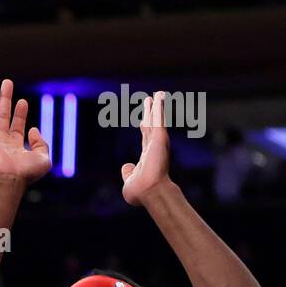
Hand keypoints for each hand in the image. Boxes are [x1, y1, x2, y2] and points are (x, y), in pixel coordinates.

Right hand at [0, 79, 50, 181]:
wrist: (8, 177)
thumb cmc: (26, 172)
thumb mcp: (43, 157)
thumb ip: (41, 143)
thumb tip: (33, 129)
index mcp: (14, 146)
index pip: (16, 125)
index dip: (20, 112)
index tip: (22, 101)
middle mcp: (0, 141)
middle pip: (1, 116)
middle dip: (4, 99)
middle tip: (7, 83)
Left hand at [121, 91, 173, 205]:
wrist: (149, 192)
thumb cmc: (140, 192)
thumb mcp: (129, 181)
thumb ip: (128, 173)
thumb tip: (126, 166)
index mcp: (147, 156)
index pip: (146, 138)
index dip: (145, 127)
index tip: (143, 119)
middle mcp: (154, 147)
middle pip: (151, 125)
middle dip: (151, 112)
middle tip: (151, 99)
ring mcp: (157, 142)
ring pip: (156, 120)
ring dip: (156, 106)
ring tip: (157, 94)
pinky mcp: (160, 138)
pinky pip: (158, 119)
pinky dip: (158, 107)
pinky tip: (158, 96)